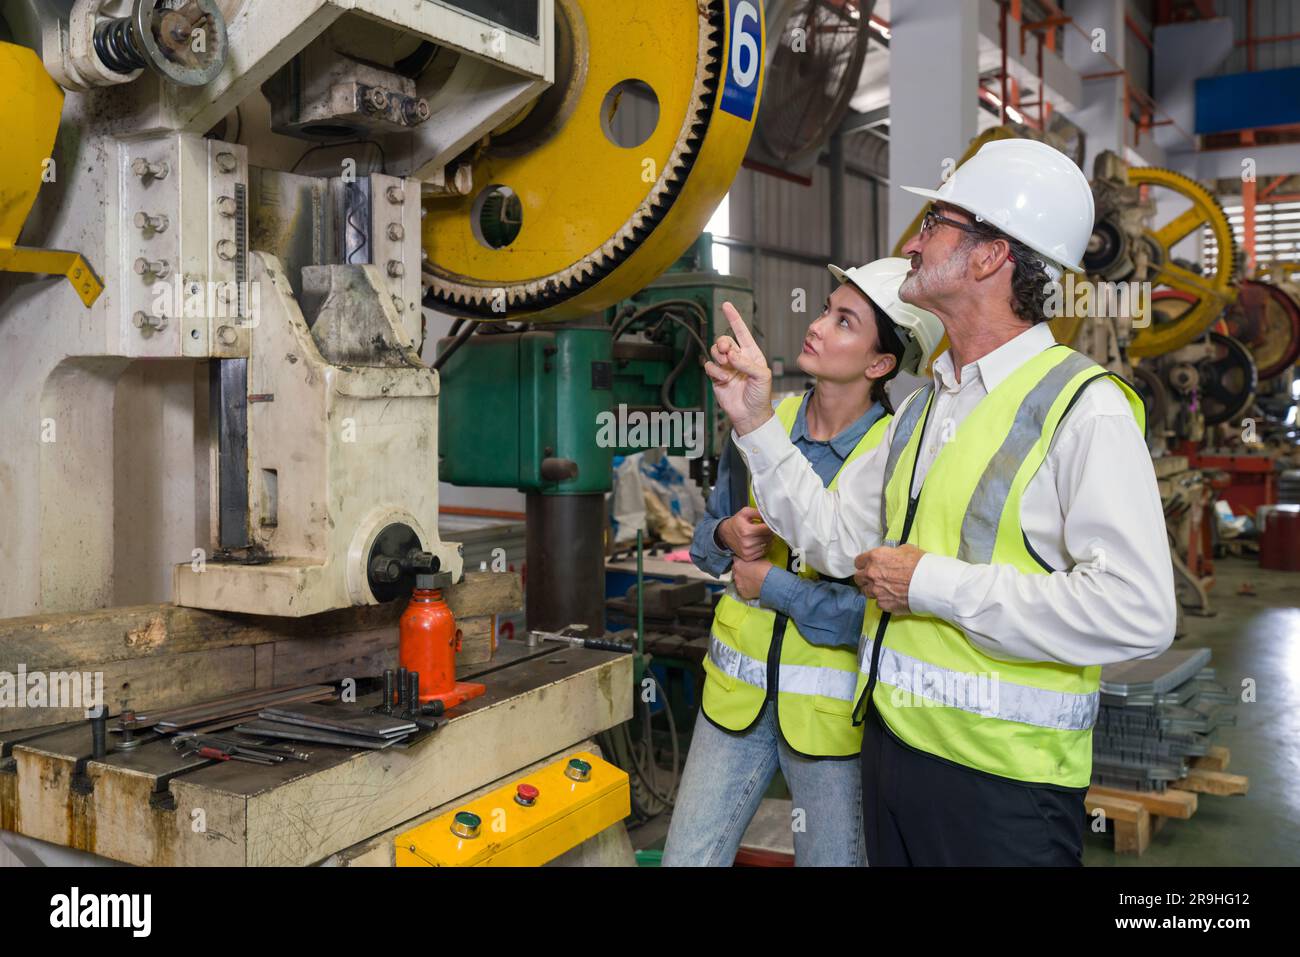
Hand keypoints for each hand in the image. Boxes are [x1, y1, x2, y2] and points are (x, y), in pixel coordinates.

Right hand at [704, 302, 773, 434]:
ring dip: (719, 355)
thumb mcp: (762, 376)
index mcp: (751, 353)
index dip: (734, 318)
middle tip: (725, 350)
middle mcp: (738, 358)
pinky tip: (723, 378)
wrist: (750, 414)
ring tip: (726, 365)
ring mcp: (726, 367)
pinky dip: (714, 370)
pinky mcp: (716, 377)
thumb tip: (731, 355)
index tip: (726, 305)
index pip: (742, 332)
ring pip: (715, 351)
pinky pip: (709, 366)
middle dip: (723, 342)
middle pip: (724, 340)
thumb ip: (747, 363)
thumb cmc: (760, 395)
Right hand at [718, 506, 772, 560]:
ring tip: (760, 535)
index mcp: (746, 531)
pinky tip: (758, 542)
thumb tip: (769, 516)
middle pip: (768, 537)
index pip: (767, 529)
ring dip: (767, 539)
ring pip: (768, 545)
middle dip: (768, 532)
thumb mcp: (745, 512)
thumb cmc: (736, 522)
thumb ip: (758, 512)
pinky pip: (764, 552)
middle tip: (763, 528)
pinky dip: (764, 546)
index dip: (770, 525)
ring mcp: (748, 551)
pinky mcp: (748, 557)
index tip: (767, 523)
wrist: (725, 534)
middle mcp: (747, 543)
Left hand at [731, 558, 772, 599]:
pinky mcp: (742, 593)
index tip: (745, 563)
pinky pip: (742, 590)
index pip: (736, 560)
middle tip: (749, 573)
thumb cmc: (765, 569)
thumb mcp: (758, 559)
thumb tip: (751, 561)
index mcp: (738, 564)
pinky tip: (753, 588)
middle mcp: (735, 574)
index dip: (741, 561)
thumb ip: (751, 560)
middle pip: (735, 571)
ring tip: (751, 581)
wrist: (770, 582)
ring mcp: (738, 584)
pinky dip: (746, 589)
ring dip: (742, 581)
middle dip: (740, 571)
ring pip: (738, 581)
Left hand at [854, 545, 924, 612]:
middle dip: (865, 578)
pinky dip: (883, 601)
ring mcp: (876, 591)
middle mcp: (871, 574)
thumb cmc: (920, 564)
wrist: (930, 583)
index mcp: (875, 557)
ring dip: (872, 590)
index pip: (858, 562)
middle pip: (858, 578)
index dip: (864, 564)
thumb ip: (891, 554)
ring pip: (865, 592)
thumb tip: (889, 557)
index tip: (868, 566)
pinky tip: (892, 597)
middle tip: (875, 578)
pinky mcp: (883, 604)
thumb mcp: (905, 549)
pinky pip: (877, 603)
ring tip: (884, 589)